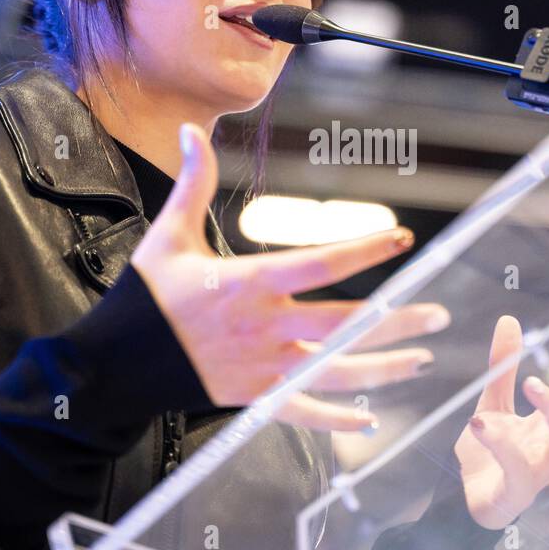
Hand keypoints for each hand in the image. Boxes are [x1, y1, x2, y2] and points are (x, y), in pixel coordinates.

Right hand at [131, 123, 447, 432]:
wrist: (111, 365)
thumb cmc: (144, 297)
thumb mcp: (168, 234)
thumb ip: (193, 183)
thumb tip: (190, 130)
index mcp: (248, 283)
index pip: (321, 264)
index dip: (365, 249)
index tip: (400, 237)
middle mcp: (264, 327)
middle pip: (343, 323)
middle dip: (395, 318)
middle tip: (438, 314)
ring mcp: (261, 367)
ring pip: (334, 371)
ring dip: (383, 368)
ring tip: (421, 360)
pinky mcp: (251, 398)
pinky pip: (301, 412)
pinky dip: (335, 418)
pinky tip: (368, 419)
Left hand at [456, 315, 548, 529]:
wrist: (467, 498)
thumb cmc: (490, 454)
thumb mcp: (493, 403)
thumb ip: (503, 366)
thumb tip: (509, 319)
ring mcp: (537, 470)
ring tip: (531, 384)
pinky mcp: (515, 490)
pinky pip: (515, 466)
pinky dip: (500, 444)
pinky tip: (480, 423)